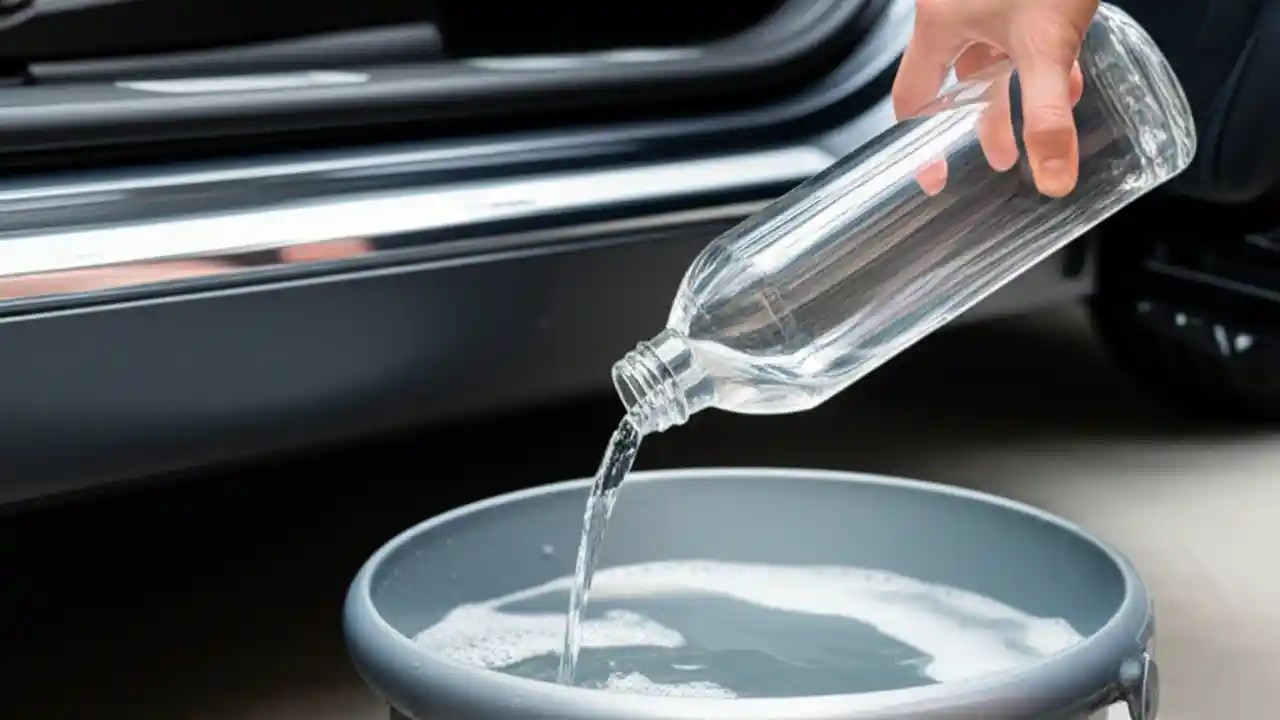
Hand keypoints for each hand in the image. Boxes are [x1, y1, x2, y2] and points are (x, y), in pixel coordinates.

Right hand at [893, 0, 1096, 196]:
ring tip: (1037, 127)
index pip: (913, 99)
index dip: (921, 142)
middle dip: (981, 124)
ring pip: (989, 56)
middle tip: (1000, 159)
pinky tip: (1067, 71)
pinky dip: (1033, 58)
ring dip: (1013, 93)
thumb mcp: (1048, 48)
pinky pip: (1012, 30)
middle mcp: (953, 10)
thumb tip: (1053, 180)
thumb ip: (1047, 117)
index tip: (935, 175)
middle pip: (955, 82)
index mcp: (939, 24)